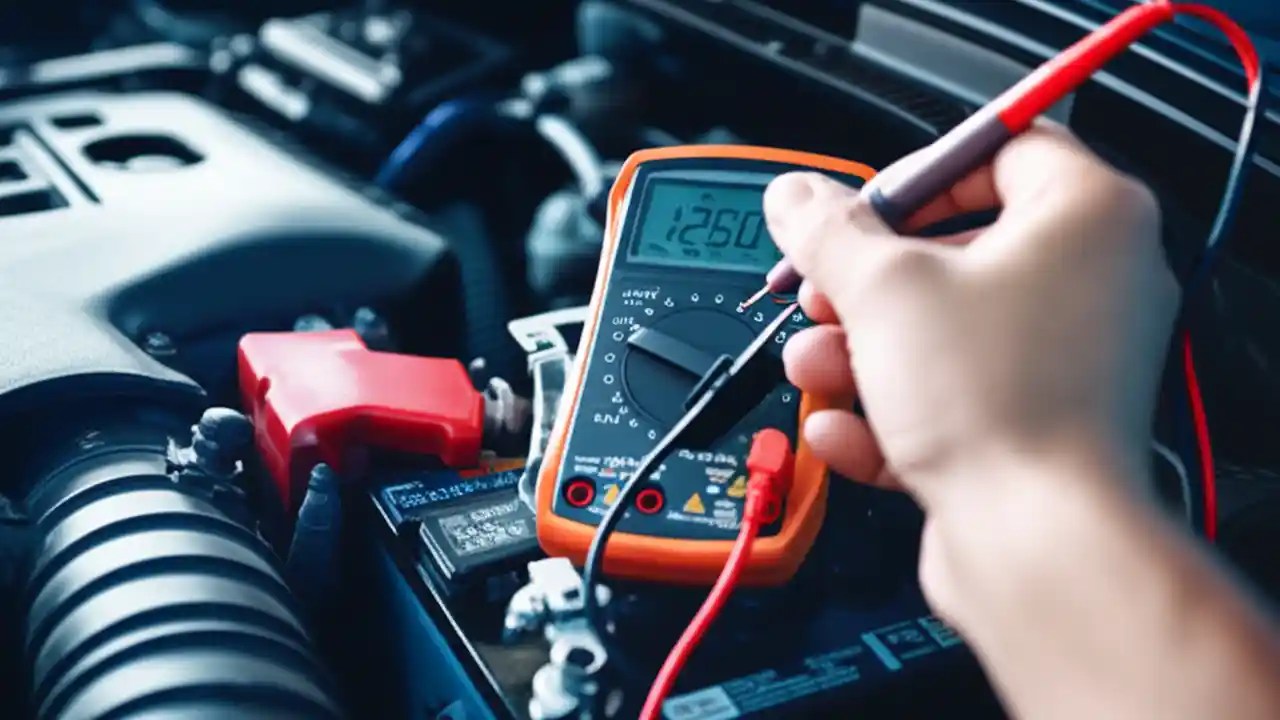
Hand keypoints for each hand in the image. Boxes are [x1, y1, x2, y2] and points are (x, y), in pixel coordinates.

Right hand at [766, 127, 1179, 612]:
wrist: (1035, 541)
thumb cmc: (1000, 405)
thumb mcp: (883, 287)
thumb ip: (829, 230)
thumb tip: (798, 198)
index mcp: (1088, 217)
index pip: (999, 150)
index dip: (914, 174)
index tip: (858, 209)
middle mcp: (1093, 284)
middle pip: (957, 250)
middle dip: (867, 281)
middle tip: (824, 291)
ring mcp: (1067, 362)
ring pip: (944, 333)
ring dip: (862, 350)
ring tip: (817, 365)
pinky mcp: (1035, 427)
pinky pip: (953, 399)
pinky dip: (894, 409)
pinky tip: (846, 428)